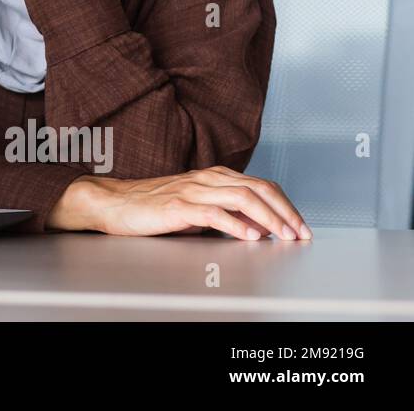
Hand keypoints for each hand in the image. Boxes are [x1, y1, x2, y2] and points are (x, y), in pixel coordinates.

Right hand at [49, 166, 311, 240]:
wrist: (112, 202)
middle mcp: (206, 178)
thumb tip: (256, 226)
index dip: (285, 205)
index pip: (261, 185)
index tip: (300, 226)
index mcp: (212, 176)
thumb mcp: (194, 208)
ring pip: (243, 198)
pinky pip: (213, 213)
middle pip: (259, 189)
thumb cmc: (150, 206)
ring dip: (269, 219)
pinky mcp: (177, 205)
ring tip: (284, 236)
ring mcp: (192, 190)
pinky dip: (236, 225)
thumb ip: (224, 212)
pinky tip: (249, 237)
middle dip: (286, 212)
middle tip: (302, 233)